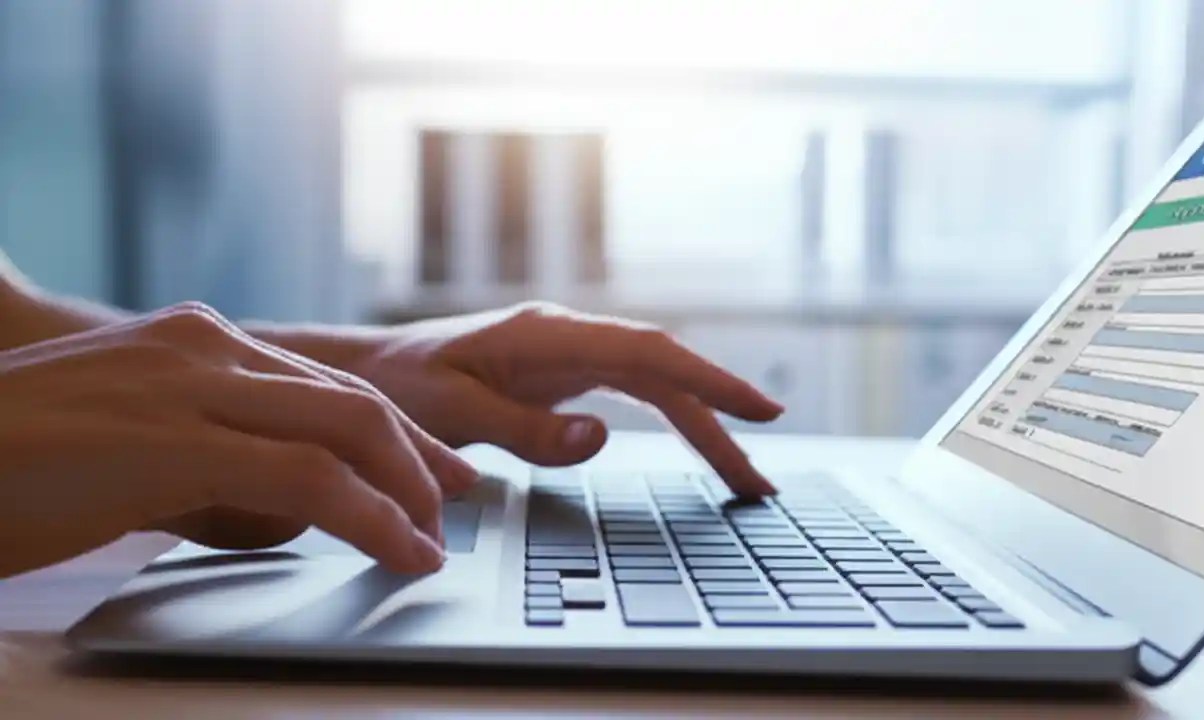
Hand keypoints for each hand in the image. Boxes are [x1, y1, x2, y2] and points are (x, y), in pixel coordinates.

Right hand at [0, 303, 474, 577]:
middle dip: (419, 457)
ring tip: (432, 542)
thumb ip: (212, 466)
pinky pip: (309, 479)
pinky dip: (373, 518)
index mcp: (192, 340)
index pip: (324, 384)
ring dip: (407, 491)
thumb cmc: (10, 466)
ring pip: (348, 431)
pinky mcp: (176, 440)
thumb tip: (288, 508)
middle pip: (353, 400)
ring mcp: (190, 385)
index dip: (394, 430)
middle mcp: (202, 346)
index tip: (434, 466)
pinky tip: (399, 550)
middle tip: (459, 501)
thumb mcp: (133, 451)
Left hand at [268, 303, 783, 495]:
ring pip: (658, 388)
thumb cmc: (403, 386)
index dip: (709, 379)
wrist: (372, 369)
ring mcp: (572, 354)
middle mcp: (570, 338)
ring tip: (745, 479)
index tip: (759, 408)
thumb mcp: (452, 411)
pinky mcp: (568, 374)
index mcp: (547, 336)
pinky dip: (674, 420)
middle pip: (666, 375)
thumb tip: (601, 440)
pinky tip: (701, 444)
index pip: (648, 353)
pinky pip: (636, 395)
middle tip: (763, 478)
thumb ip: (525, 428)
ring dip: (705, 429)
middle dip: (721, 421)